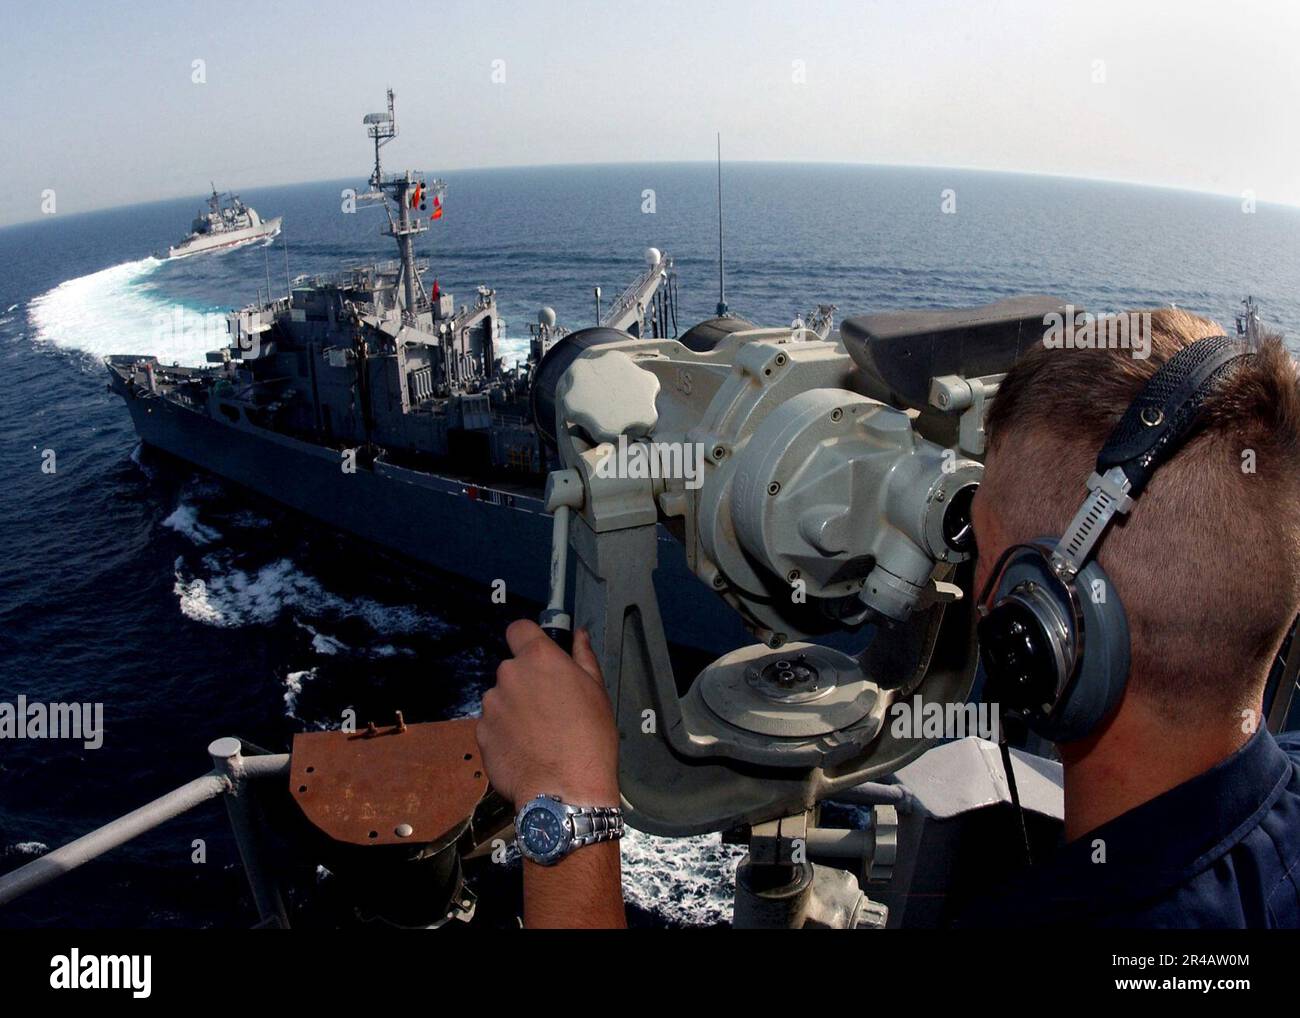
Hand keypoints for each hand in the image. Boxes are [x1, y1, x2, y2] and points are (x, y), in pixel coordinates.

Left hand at [476, 619, 619, 809]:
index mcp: (538, 658)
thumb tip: (579, 635)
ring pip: (500, 698)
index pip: (518, 629)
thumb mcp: (597, 692)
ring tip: (536, 736)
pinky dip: (503, 734)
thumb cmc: (590, 738)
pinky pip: (492, 725)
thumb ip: (583, 657)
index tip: (538, 658)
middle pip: (512, 669)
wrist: (565, 790)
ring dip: (513, 709)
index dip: (527, 640)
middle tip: (548, 709)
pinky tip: (524, 751)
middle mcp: (508, 674)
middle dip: (525, 683)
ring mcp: (491, 705)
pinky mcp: (480, 733)